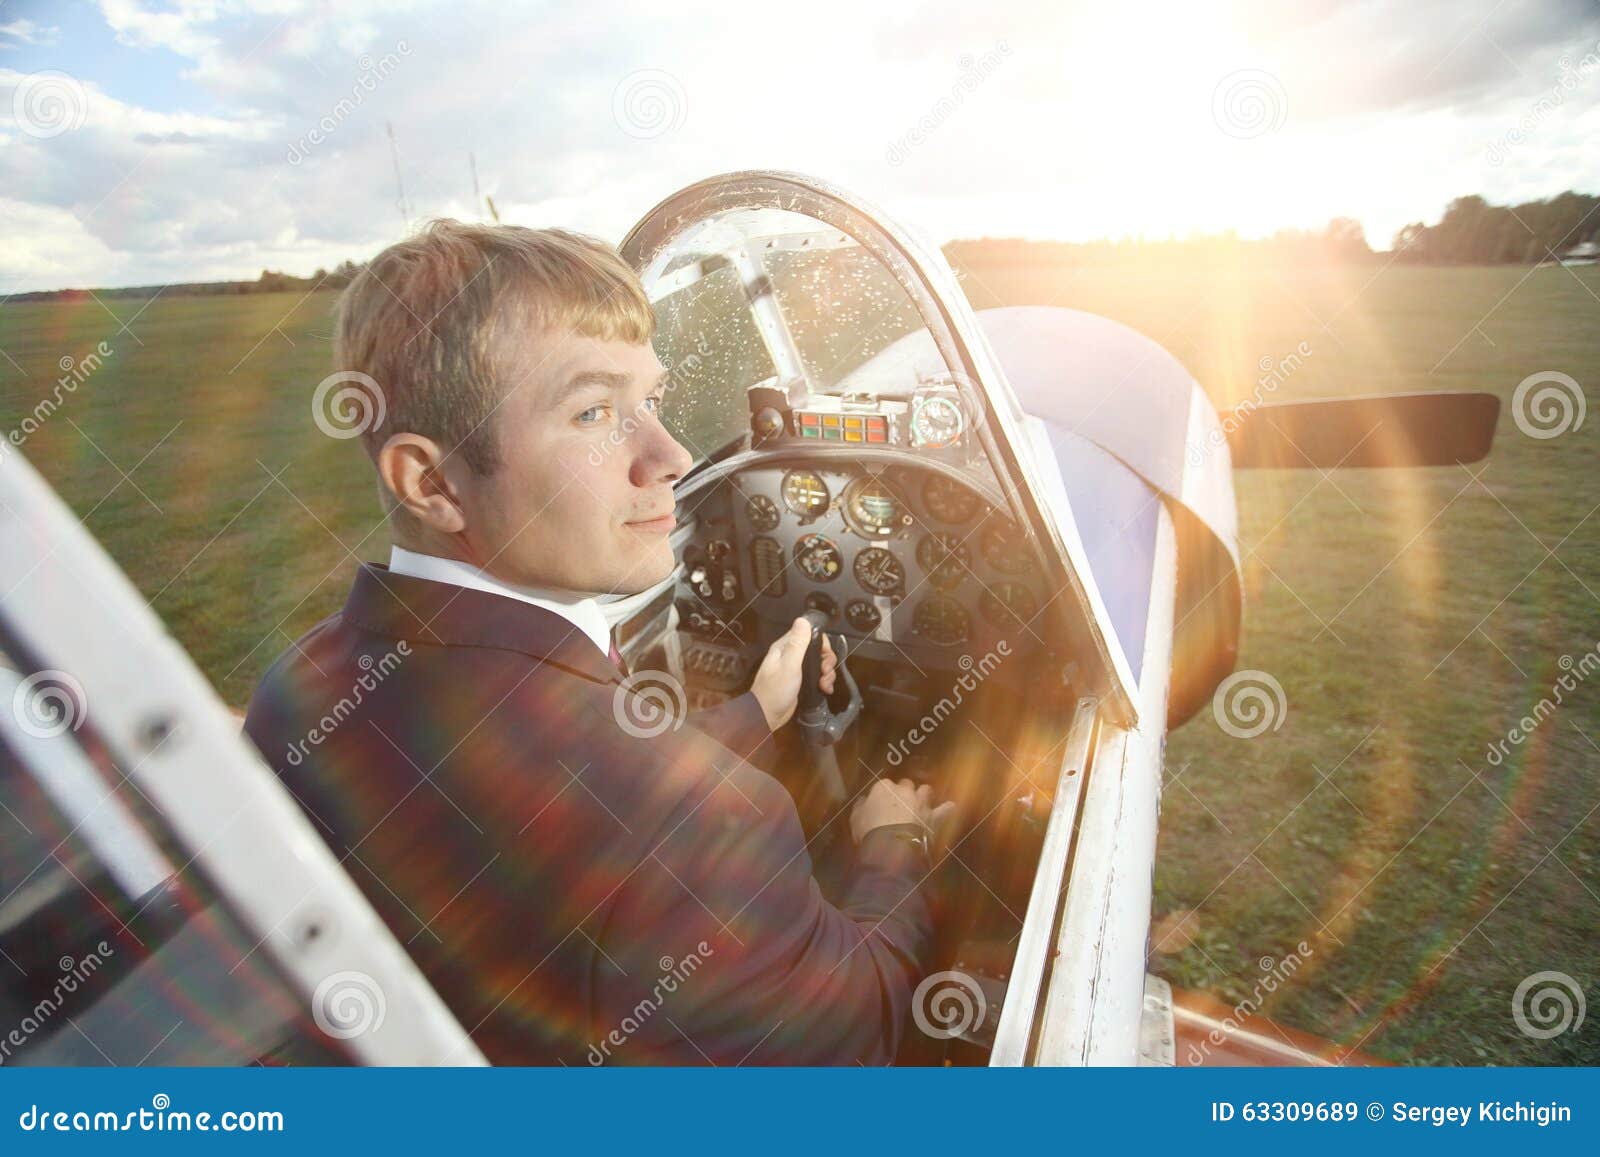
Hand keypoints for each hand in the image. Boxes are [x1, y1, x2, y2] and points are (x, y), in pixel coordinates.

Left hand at [749, 617, 835, 731]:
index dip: (821, 643)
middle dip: (827, 660)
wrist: (766, 716)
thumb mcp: (788, 666)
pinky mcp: (800, 680)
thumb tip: (802, 620)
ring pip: (819, 663)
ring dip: (827, 673)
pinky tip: (825, 689)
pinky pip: (817, 675)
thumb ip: (797, 644)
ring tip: (825, 684)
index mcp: (785, 647)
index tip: (824, 656)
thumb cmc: (774, 692)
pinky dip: (824, 681)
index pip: (809, 634)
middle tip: (825, 672)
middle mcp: (790, 655)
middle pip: (817, 649)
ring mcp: (796, 668)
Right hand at [849, 777, 956, 845]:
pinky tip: (949, 807)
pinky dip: (946, 809)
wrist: (892, 847)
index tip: (882, 804)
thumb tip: (864, 801)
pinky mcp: (934, 817)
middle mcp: (905, 791)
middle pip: (906, 785)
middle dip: (904, 792)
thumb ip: (861, 807)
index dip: (884, 794)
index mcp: (883, 788)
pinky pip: (945, 809)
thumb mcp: (856, 819)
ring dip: (923, 796)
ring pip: (925, 791)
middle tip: (901, 804)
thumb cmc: (870, 831)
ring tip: (921, 803)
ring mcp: (921, 803)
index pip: (884, 785)